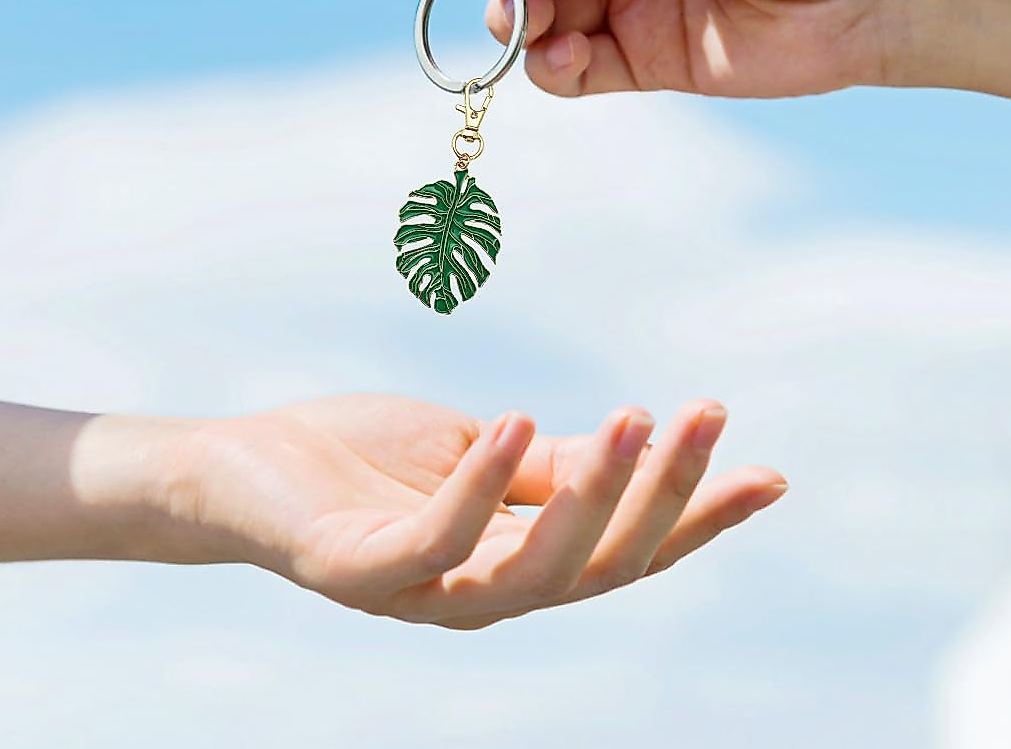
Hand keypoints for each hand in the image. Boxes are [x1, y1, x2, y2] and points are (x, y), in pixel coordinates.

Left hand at [163, 393, 785, 628]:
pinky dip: (485, 487)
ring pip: (535, 571)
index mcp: (517, 563)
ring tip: (637, 414)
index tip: (770, 474)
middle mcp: (483, 595)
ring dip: (594, 495)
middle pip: (599, 567)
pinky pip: (438, 542)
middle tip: (704, 414)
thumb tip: (644, 447)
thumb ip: (552, 465)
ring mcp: (422, 594)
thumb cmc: (362, 463)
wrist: (240, 468)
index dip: (699, 520)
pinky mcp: (360, 575)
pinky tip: (518, 420)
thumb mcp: (479, 450)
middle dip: (662, 494)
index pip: (627, 553)